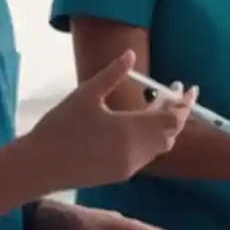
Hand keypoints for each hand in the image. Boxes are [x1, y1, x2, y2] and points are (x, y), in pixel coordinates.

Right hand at [25, 50, 195, 189]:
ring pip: (161, 146)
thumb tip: (130, 54)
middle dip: (177, 113)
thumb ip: (112, 74)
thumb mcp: (85, 95)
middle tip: (172, 94)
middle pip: (171, 133)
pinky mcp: (122, 175)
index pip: (172, 118)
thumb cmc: (60, 127)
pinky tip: (137, 126)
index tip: (190, 89)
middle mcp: (136, 151)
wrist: (39, 166)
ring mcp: (130, 166)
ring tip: (156, 105)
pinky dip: (151, 140)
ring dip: (165, 127)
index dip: (185, 104)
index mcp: (130, 129)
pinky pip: (147, 156)